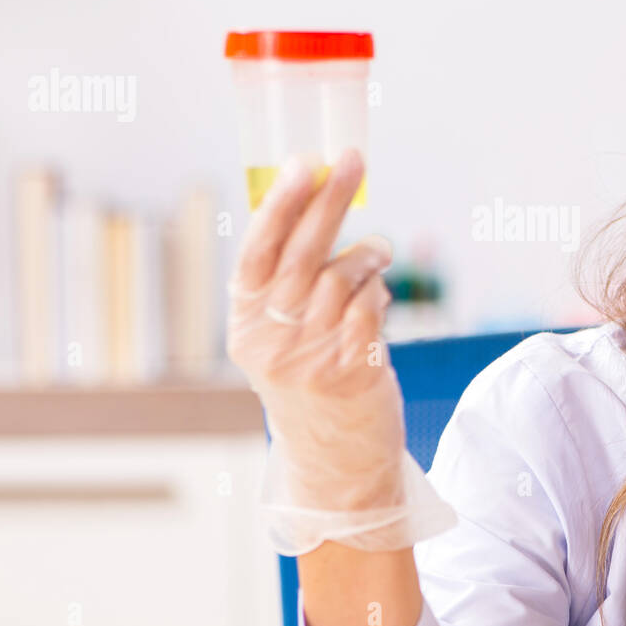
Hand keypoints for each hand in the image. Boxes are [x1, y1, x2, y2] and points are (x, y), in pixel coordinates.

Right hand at [226, 148, 455, 552]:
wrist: (334, 465)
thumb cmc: (309, 384)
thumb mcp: (280, 339)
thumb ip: (287, 286)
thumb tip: (313, 207)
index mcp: (245, 326)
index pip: (256, 253)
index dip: (278, 205)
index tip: (302, 164)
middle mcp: (271, 341)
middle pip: (302, 254)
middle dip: (329, 200)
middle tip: (351, 161)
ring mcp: (310, 358)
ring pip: (343, 277)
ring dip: (367, 254)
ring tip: (376, 254)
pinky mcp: (351, 372)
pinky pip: (372, 308)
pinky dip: (380, 292)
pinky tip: (379, 294)